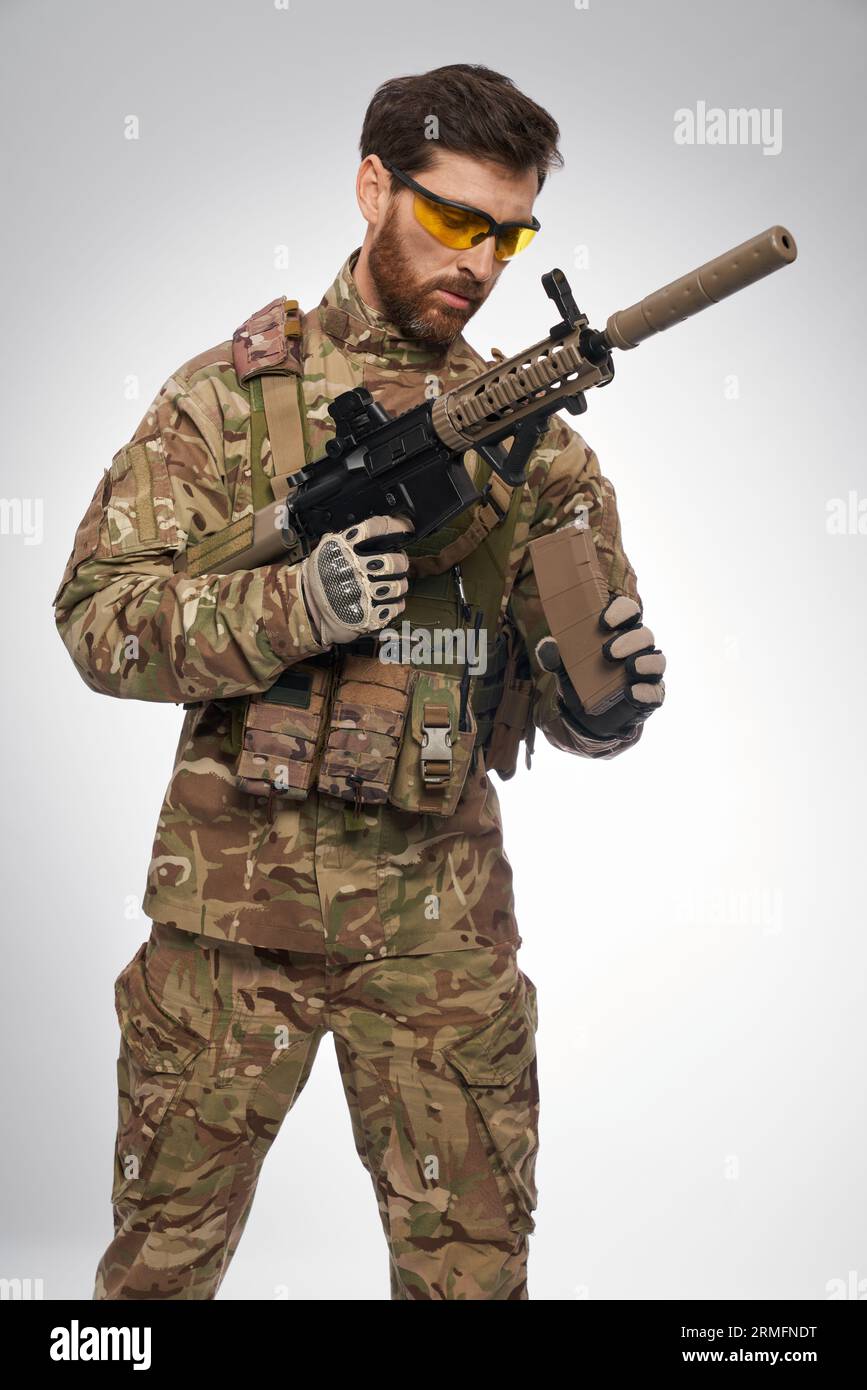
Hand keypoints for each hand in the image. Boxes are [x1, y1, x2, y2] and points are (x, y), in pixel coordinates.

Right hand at [300, 514, 413, 646]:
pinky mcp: (369, 616)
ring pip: (399, 585)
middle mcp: (353, 569)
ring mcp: (362, 593)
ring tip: (392, 583)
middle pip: (393, 561)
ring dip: (400, 584)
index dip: (395, 526)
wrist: (308, 607)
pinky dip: (395, 603)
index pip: (375, 527)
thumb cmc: (322, 576)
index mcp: (342, 548)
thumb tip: (382, 526)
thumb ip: (349, 537)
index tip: (404, 529)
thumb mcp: (328, 549)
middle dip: (401, 561)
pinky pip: (396, 606)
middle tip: (397, 563)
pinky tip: (386, 600)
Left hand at [535, 594, 665, 739]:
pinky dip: (646, 692)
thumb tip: (547, 645)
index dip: (621, 611)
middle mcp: (637, 649)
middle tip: (607, 652)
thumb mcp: (564, 670)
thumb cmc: (580, 682)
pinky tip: (631, 693)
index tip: (603, 622)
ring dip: (645, 662)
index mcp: (619, 633)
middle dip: (630, 640)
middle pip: (645, 635)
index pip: (629, 612)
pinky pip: (656, 692)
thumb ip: (554, 657)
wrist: (586, 719)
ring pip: (657, 660)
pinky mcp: (650, 696)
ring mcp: (646, 672)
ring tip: (629, 667)